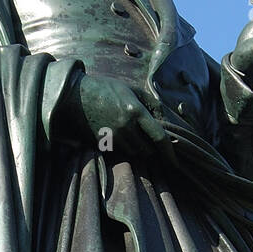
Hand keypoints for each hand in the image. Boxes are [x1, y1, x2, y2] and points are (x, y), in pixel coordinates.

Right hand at [56, 74, 174, 161]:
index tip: (175, 162)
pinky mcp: (103, 143)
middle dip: (150, 146)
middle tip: (146, 136)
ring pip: (134, 153)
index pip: (159, 137)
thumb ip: (152, 104)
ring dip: (138, 148)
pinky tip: (119, 134)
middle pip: (147, 150)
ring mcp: (113, 136)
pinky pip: (121, 152)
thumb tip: (166, 121)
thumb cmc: (107, 89)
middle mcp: (125, 126)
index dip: (169, 152)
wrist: (77, 96)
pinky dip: (125, 147)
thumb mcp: (132, 90)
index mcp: (135, 111)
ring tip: (131, 133)